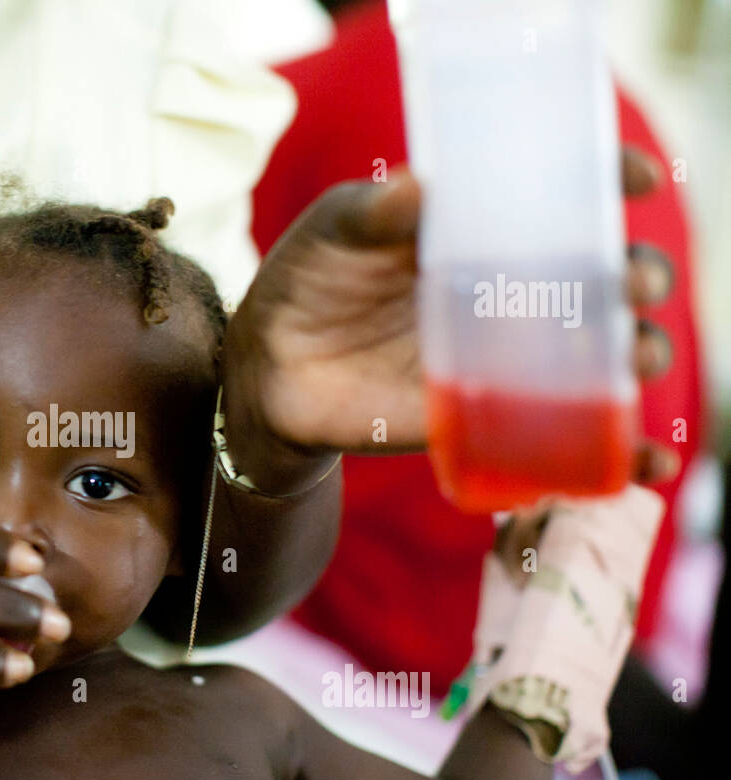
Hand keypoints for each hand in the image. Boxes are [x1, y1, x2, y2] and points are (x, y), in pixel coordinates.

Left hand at [222, 146, 678, 492]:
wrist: (272, 374)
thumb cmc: (307, 283)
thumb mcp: (332, 234)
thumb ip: (368, 212)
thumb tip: (416, 188)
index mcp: (481, 228)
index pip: (564, 196)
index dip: (608, 182)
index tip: (634, 179)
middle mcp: (510, 288)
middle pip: (603, 277)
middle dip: (637, 276)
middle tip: (632, 284)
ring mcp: (508, 356)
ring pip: (603, 353)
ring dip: (643, 356)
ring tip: (639, 360)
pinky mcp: (494, 417)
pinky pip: (569, 433)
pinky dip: (618, 454)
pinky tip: (643, 463)